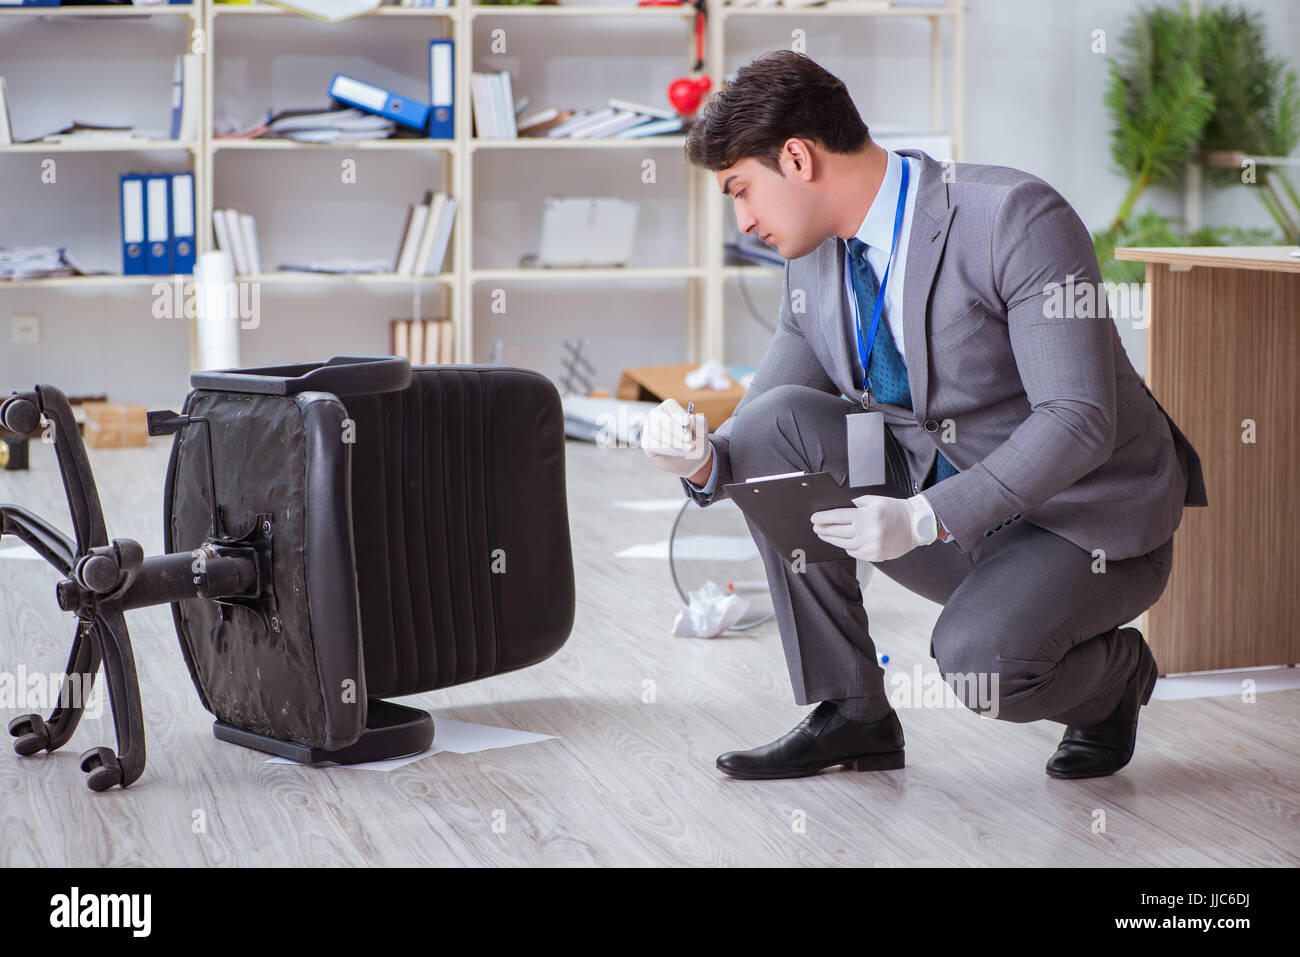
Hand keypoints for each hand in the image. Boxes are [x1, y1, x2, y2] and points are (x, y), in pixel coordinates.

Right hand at [642, 398, 712, 477]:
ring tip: (688, 448)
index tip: (687, 422)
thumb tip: (690, 418)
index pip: (670, 406)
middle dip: (676, 431)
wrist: (689, 458)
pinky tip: (679, 452)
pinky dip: (670, 450)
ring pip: (657, 433)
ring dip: (675, 442)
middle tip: (689, 441)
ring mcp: (649, 428)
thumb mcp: (702, 431)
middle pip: (661, 419)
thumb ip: (699, 423)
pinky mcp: (647, 443)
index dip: (678, 414)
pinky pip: (654, 445)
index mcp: (670, 407)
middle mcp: (656, 415)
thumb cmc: (695, 440)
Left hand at [810, 494, 931, 561]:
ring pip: (843, 544)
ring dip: (831, 539)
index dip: (823, 518)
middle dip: (824, 529)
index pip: (838, 517)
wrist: (916, 525)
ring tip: (824, 534)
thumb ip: (854, 506)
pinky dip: (846, 546)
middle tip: (815, 527)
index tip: (814, 518)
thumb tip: (834, 510)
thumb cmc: (893, 509)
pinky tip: (842, 542)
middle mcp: (869, 532)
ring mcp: (872, 546)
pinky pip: (854, 552)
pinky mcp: (875, 556)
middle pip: (838, 532)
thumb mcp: (873, 501)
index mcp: (868, 516)